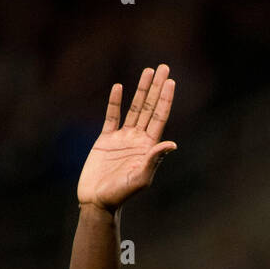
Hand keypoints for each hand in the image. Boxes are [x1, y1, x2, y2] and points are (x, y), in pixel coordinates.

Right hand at [77, 67, 176, 209]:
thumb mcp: (140, 179)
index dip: (165, 99)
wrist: (98, 201)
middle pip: (149, 108)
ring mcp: (122, 138)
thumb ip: (154, 160)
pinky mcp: (105, 140)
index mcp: (148, 148)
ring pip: (134, 108)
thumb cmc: (121, 195)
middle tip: (164, 67)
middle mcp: (137, 140)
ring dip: (141, 89)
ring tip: (148, 70)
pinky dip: (115, 102)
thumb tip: (171, 144)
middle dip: (157, 88)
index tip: (171, 81)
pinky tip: (119, 87)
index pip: (159, 118)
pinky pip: (112, 116)